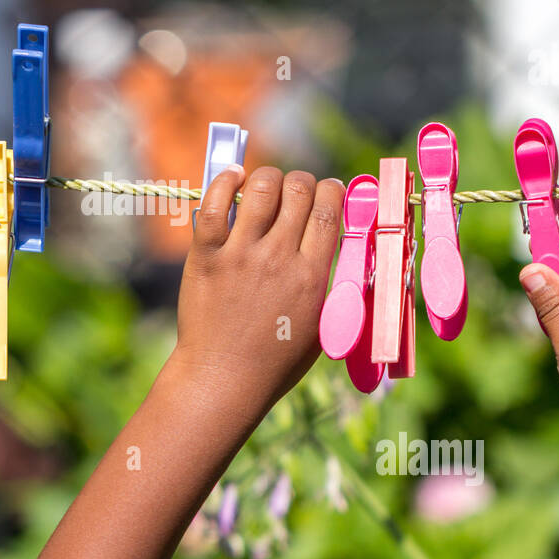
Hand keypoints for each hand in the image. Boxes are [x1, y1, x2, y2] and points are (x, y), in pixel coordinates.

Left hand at [173, 166, 343, 416]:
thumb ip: (337, 285)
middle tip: (298, 191)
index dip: (333, 190)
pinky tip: (234, 179)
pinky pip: (214, 204)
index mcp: (312, 276)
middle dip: (304, 181)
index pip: (330, 209)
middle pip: (299, 190)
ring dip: (269, 178)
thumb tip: (352, 247)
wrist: (223, 379)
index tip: (330, 191)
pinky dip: (225, 182)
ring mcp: (240, 254)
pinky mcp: (206, 255)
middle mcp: (278, 258)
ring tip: (267, 187)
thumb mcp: (323, 326)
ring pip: (261, 187)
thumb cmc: (277, 360)